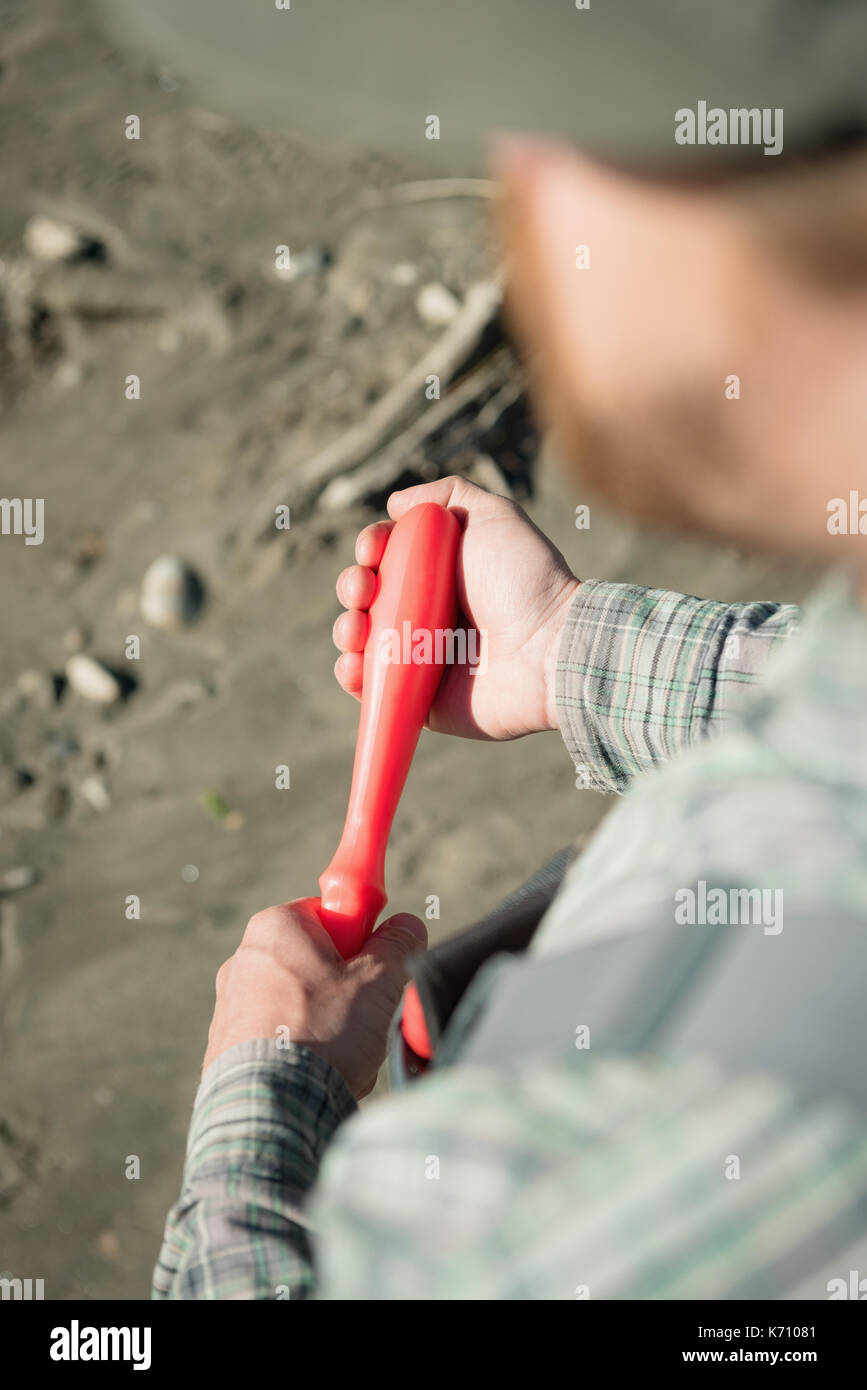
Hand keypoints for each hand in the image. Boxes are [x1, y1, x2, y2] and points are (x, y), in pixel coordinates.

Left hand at [204, 898, 426, 1098]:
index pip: (331, 913)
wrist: (271, 1108)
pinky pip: (280, 1037)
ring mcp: (231, 1004)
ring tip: (343, 1053)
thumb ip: (398, 944)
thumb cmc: (324, 1032)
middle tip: (368, 1014)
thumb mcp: (378, 979)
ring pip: (302, 1003)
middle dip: (348, 987)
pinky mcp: (225, 1046)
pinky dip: (303, 1051)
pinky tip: (317, 1074)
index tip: (378, 962)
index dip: (362, 938)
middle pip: (318, 960)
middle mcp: (244, 958)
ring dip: (329, 1023)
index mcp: (276, 927)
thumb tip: (408, 925)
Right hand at [333, 477, 579, 740]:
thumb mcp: (493, 515)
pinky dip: (352, 677)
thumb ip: (447, 494)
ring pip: (361, 642)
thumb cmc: (525, 578)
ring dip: (346, 629)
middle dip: (352, 586)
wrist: (549, 646)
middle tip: (364, 589)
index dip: (370, 548)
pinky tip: (354, 664)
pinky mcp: (419, 700)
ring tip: (357, 628)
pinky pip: (372, 690)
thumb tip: (395, 503)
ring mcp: (420, 657)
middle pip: (366, 597)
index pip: (386, 556)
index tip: (373, 549)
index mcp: (439, 572)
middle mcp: (426, 612)